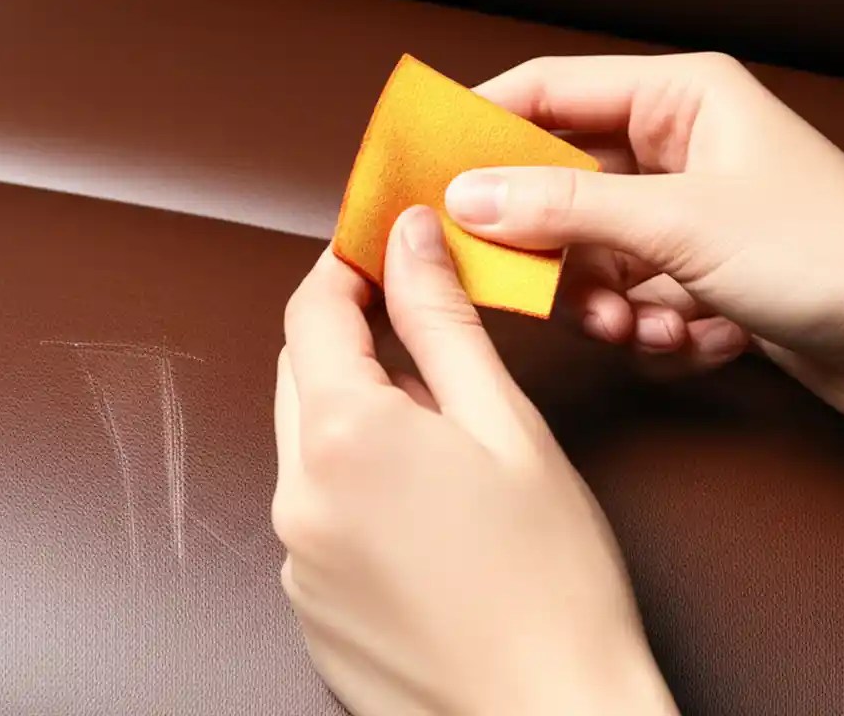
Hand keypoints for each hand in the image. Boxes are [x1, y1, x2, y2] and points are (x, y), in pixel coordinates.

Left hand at [274, 206, 678, 714]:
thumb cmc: (551, 581)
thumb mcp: (505, 428)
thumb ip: (441, 324)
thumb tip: (409, 240)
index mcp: (341, 437)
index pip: (310, 312)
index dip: (345, 268)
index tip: (382, 248)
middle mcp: (294, 495)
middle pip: (299, 375)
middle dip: (350, 344)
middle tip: (427, 346)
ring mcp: (292, 555)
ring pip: (307, 447)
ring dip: (356, 422)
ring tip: (447, 456)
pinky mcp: (304, 603)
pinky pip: (314, 513)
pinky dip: (352, 489)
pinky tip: (423, 520)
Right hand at [446, 52, 843, 418]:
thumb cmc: (830, 253)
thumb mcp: (680, 222)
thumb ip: (563, 206)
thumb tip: (466, 195)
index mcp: (677, 98)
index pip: (546, 92)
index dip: (480, 127)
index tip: (424, 172)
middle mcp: (674, 149)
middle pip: (557, 185)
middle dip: (550, 249)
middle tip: (526, 283)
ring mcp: (684, 215)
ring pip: (587, 254)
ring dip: (603, 302)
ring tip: (640, 324)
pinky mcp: (695, 273)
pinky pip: (627, 296)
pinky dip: (648, 327)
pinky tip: (695, 337)